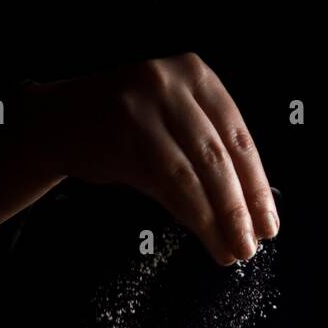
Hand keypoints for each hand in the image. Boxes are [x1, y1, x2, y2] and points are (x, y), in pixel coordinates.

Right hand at [32, 54, 278, 263]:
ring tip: (230, 251)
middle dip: (240, 209)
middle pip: (221, 157)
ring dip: (218, 219)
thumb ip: (210, 159)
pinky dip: (191, 214)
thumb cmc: (125, 132)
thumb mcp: (176, 131)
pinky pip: (169, 181)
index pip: (240, 138)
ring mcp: (147, 102)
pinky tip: (205, 236)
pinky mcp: (126, 129)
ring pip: (197, 172)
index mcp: (198, 77)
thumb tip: (250, 213)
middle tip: (251, 245)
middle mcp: (174, 81)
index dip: (257, 187)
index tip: (268, 224)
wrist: (59, 123)